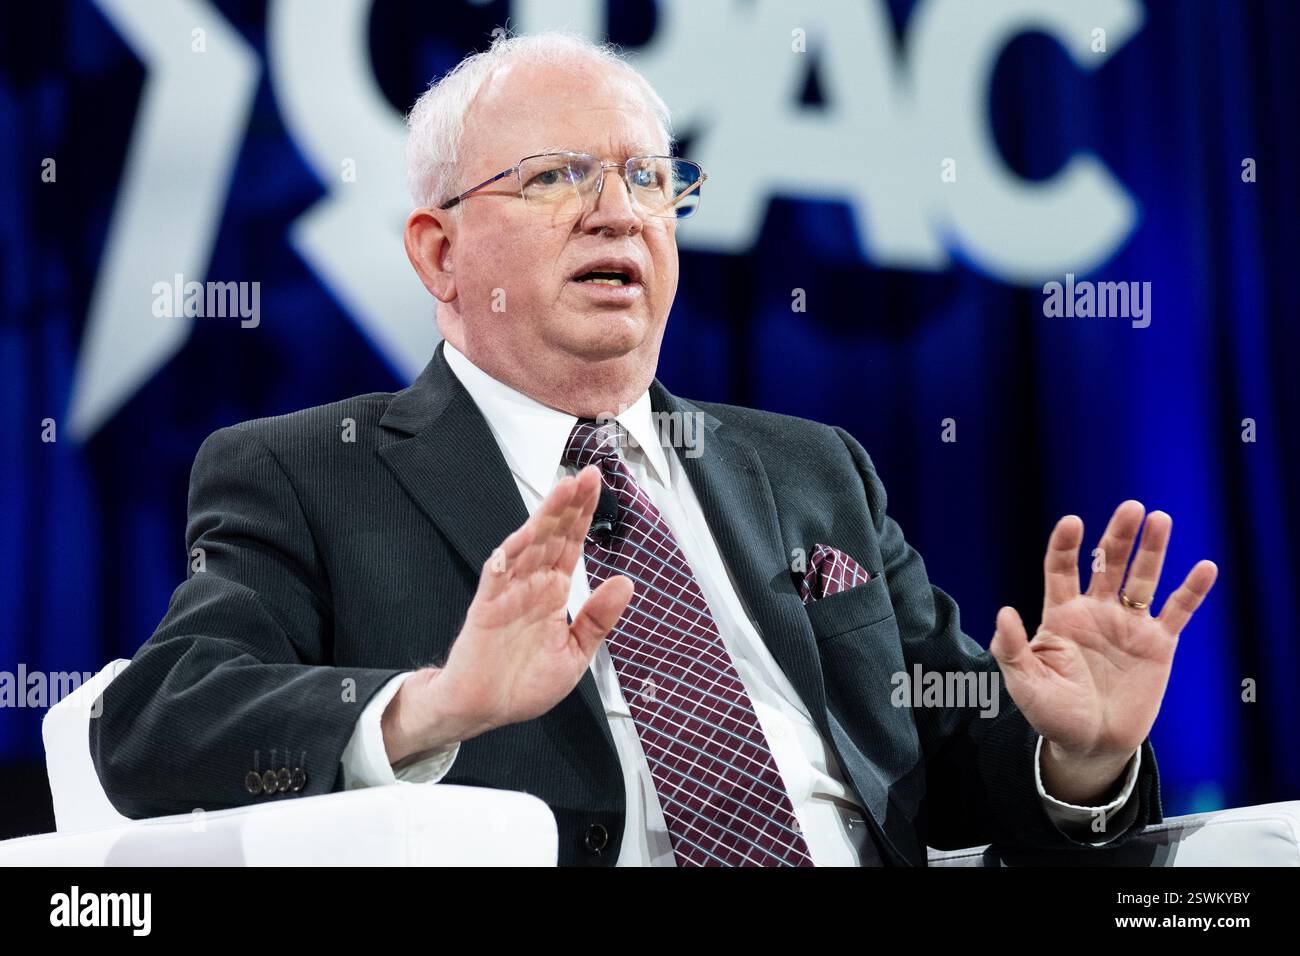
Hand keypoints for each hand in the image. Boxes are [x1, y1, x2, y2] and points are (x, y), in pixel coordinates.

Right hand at [382, 465, 632, 762]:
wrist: (485, 709)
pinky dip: (510, 555)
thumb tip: (626, 583)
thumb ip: (598, 618)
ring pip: (529, 545)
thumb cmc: (524, 683)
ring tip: (564, 491)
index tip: (598, 484)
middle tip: (587, 476)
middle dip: (569, 504)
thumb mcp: (576, 653)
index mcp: (553, 592)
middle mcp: (532, 584)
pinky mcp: (487, 607)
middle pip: (553, 535)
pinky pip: (498, 575)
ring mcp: (509, 593)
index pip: (571, 543)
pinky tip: (524, 536)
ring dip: (545, 518)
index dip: (584, 513)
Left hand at [990, 501, 1216, 775]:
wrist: (1090, 744)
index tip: (1072, 522)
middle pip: (1107, 563)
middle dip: (1119, 536)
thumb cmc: (1052, 713)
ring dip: (1152, 551)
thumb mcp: (1024, 684)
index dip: (1066, 545)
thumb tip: (1004, 612)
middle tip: (1131, 508)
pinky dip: (1191, 591)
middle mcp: (1096, 612)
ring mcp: (1128, 625)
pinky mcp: (1157, 645)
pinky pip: (1177, 612)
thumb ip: (1012, 649)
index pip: (1062, 569)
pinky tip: (1204, 568)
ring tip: (1161, 520)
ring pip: (1143, 579)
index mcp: (1061, 615)